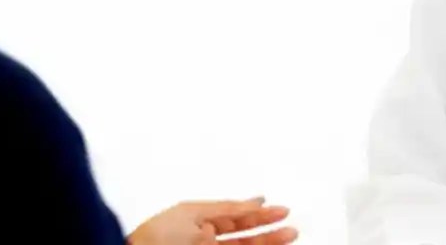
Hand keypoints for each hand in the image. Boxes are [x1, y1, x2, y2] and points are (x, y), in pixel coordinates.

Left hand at [126, 197, 297, 244]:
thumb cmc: (154, 239)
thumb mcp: (194, 218)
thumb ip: (226, 213)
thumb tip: (253, 204)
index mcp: (194, 217)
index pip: (231, 212)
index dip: (254, 209)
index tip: (275, 206)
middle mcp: (200, 237)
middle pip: (240, 233)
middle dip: (267, 229)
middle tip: (291, 227)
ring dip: (265, 243)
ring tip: (289, 236)